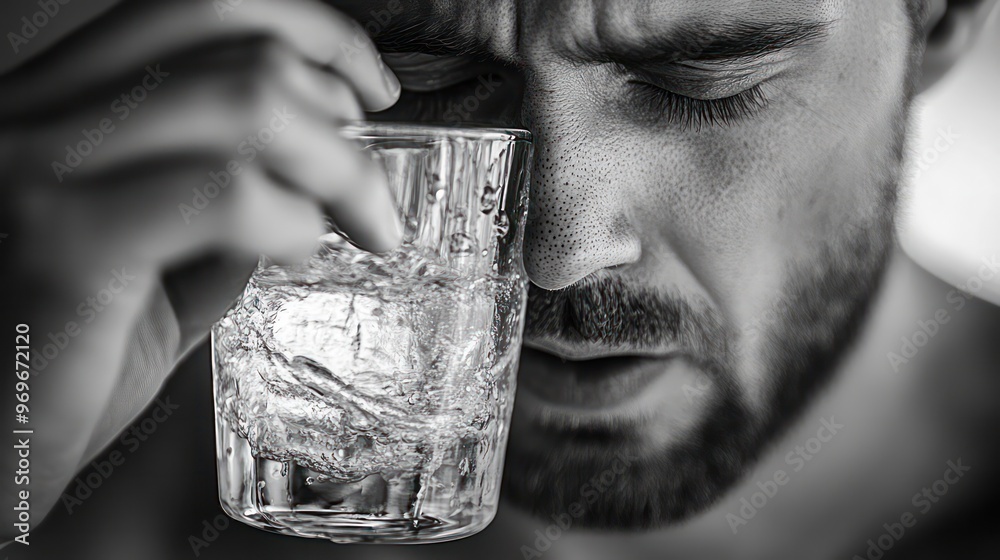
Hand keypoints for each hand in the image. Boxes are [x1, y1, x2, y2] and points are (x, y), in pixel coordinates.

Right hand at [0, 0, 402, 538]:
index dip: (312, 31)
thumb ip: (220, 208)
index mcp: (56, 106)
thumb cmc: (56, 368)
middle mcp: (35, 113)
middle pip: (236, 44)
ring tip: (365, 228)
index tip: (373, 86)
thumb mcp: (154, 268)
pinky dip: (292, 218)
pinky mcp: (63, 241)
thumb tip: (310, 177)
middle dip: (343, 111)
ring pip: (245, 100)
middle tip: (375, 189)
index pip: (196, 10)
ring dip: (339, 167)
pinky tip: (299, 254)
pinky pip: (223, 192)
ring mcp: (39, 167)